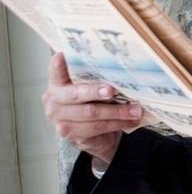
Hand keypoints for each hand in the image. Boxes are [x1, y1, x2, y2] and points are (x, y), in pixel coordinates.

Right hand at [42, 52, 142, 167]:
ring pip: (91, 113)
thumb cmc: (92, 108)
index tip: (62, 55)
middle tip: (112, 90)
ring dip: (117, 112)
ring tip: (135, 110)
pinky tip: (131, 120)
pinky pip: (98, 127)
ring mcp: (60, 120)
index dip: (58, 65)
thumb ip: (94, 82)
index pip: (55, 72)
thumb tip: (119, 72)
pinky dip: (118, 123)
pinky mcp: (71, 135)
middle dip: (97, 92)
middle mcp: (54, 102)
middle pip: (76, 94)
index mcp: (57, 86)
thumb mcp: (92, 92)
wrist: (95, 138)